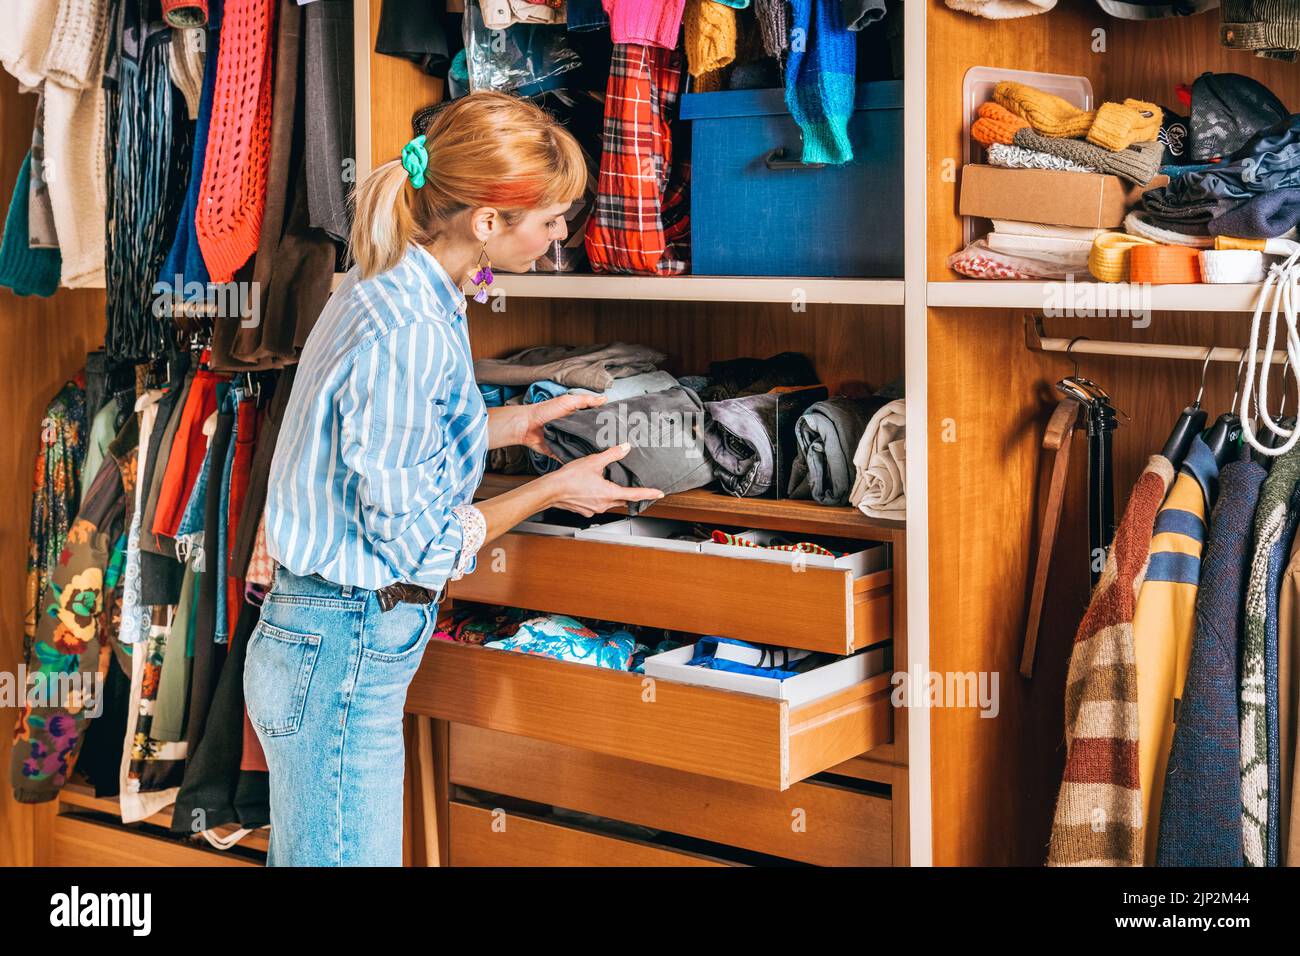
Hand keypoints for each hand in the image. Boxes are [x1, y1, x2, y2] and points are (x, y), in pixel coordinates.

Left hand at [518, 392, 607, 458]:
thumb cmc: (545, 411)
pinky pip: (572, 458)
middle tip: (615, 444)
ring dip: (591, 451)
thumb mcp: (567, 401)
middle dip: (600, 440)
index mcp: (576, 417)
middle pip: (591, 436)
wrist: (526, 426)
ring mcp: (568, 442)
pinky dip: (579, 460)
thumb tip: (604, 398)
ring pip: (583, 448)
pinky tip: (589, 463)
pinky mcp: (561, 452)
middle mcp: (574, 430)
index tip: (618, 427)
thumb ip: (585, 400)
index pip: (594, 421)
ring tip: (605, 455)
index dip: (604, 423)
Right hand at [544, 442, 663, 516]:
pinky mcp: (585, 510)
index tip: (659, 493)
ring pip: (610, 503)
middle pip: (623, 501)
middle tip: (637, 488)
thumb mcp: (593, 461)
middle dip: (630, 495)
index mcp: (609, 493)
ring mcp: (594, 509)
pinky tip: (594, 489)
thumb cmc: (568, 478)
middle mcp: (603, 505)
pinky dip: (600, 497)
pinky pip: (598, 505)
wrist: (550, 491)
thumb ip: (612, 455)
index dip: (648, 493)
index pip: (635, 495)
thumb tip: (625, 448)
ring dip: (614, 495)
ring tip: (612, 484)